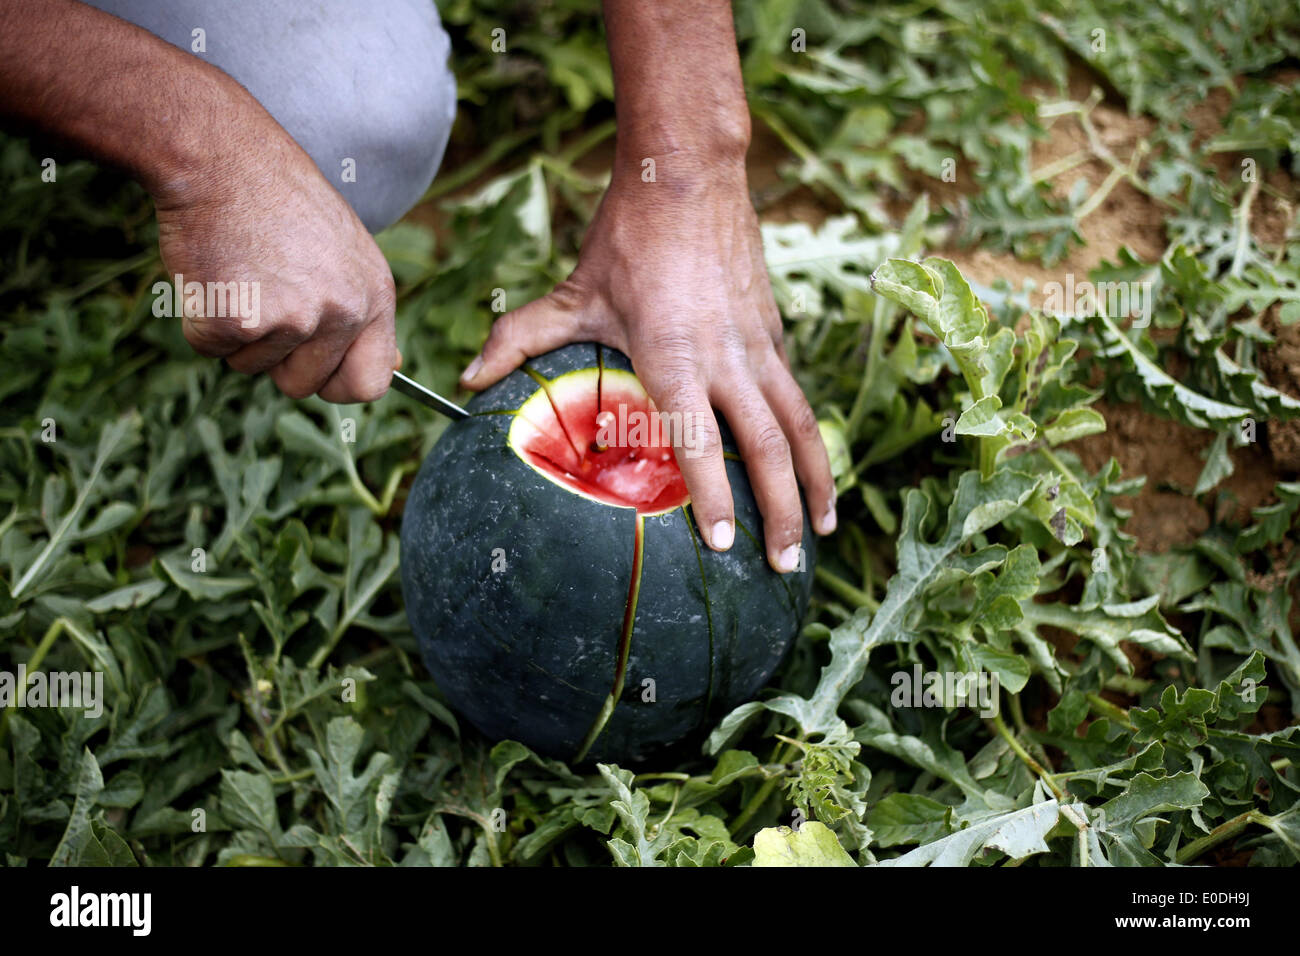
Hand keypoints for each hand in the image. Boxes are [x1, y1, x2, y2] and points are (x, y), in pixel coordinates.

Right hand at [154, 126, 396, 402]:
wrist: (223, 156)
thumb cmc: (280, 200)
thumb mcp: (347, 252)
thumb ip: (363, 312)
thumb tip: (391, 367)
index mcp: (374, 297)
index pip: (370, 383)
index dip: (336, 384)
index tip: (314, 368)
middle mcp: (342, 311)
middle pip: (303, 385)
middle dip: (276, 358)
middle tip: (263, 296)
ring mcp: (292, 318)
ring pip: (252, 368)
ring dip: (237, 331)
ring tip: (242, 271)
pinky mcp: (237, 319)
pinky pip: (210, 349)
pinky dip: (200, 318)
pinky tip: (213, 271)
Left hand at [459, 158, 836, 571]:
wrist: (689, 174)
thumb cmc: (626, 238)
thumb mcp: (572, 292)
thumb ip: (521, 340)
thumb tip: (468, 382)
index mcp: (674, 356)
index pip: (699, 439)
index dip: (713, 494)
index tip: (721, 544)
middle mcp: (727, 357)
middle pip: (767, 446)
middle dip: (779, 511)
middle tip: (782, 567)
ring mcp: (758, 346)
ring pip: (799, 424)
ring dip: (815, 481)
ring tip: (822, 531)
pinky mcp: (774, 333)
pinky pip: (798, 397)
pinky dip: (811, 440)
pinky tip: (814, 471)